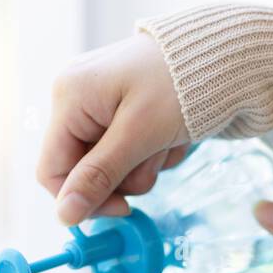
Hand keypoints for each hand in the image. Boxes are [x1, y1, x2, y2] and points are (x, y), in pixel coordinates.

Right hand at [38, 33, 189, 224]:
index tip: (123, 210)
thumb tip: (65, 216)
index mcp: (69, 97)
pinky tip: (172, 134)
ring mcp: (100, 106)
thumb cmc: (179, 85)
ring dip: (146, 164)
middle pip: (85, 171)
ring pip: (112, 167)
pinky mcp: (122, 113)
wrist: (221, 56)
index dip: (81, 198)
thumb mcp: (138, 135)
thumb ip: (99, 176)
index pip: (51, 169)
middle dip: (126, 174)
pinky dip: (154, 152)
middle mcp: (77, 99)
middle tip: (157, 156)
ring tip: (169, 139)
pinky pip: (129, 152)